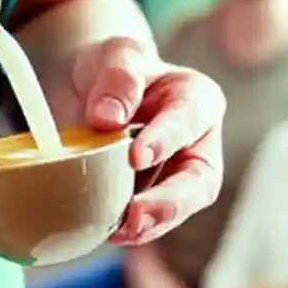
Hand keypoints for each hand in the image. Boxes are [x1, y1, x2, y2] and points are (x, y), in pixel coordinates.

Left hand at [69, 38, 225, 244]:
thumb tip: (107, 118)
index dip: (166, 140)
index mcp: (198, 101)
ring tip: (118, 232)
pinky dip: (127, 230)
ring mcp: (174, 177)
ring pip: (175, 211)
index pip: (189, 121)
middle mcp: (196, 144)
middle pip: (198, 182)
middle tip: (136, 215)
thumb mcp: (114, 55)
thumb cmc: (112, 67)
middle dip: (169, 203)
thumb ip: (117, 78)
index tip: (136, 156)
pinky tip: (103, 233)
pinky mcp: (149, 199)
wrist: (89, 87)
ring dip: (148, 225)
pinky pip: (145, 221)